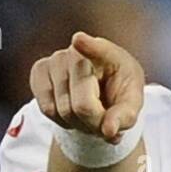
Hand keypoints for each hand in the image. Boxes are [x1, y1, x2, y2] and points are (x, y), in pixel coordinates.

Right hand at [30, 31, 144, 142]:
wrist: (101, 91)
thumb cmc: (119, 95)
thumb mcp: (131, 105)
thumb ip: (124, 117)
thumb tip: (109, 131)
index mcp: (109, 55)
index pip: (97, 49)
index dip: (87, 45)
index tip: (79, 41)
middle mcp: (78, 52)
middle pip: (82, 107)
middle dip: (94, 124)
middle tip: (103, 120)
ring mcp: (56, 59)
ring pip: (62, 112)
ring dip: (78, 124)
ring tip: (89, 114)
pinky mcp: (39, 70)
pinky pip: (47, 109)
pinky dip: (61, 120)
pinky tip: (71, 110)